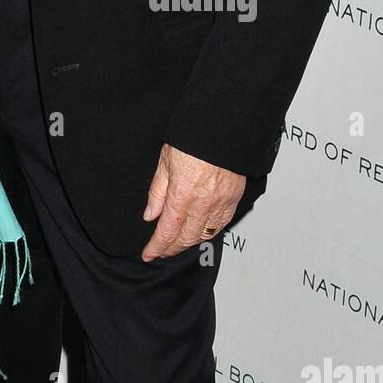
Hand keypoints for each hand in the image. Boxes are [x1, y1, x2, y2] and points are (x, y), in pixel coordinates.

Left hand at [141, 143, 244, 260]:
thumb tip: (150, 215)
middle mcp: (203, 204)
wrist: (222, 128)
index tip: (149, 254)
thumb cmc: (192, 139)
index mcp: (182, 195)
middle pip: (186, 239)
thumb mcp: (165, 161)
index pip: (167, 231)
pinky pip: (221, 224)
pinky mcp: (234, 199)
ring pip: (205, 235)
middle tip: (161, 251)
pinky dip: (209, 232)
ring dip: (190, 243)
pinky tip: (201, 231)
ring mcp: (221, 203)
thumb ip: (157, 192)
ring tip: (178, 243)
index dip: (157, 247)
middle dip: (172, 249)